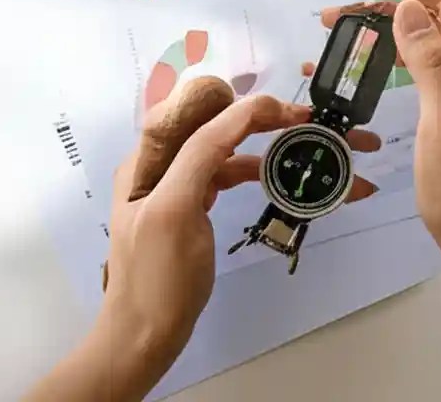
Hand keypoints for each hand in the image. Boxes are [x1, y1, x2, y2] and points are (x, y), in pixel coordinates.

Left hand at [63, 78, 379, 400]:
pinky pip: (218, 173)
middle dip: (251, 114)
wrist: (143, 335)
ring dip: (253, 138)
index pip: (196, 116)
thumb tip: (232, 114)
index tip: (284, 108)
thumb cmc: (157, 279)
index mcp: (145, 162)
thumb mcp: (176, 212)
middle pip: (206, 123)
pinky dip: (245, 166)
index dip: (241, 105)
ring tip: (292, 137)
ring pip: (216, 146)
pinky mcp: (185, 207)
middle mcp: (154, 166)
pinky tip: (268, 170)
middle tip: (297, 117)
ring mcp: (170, 187)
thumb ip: (199, 158)